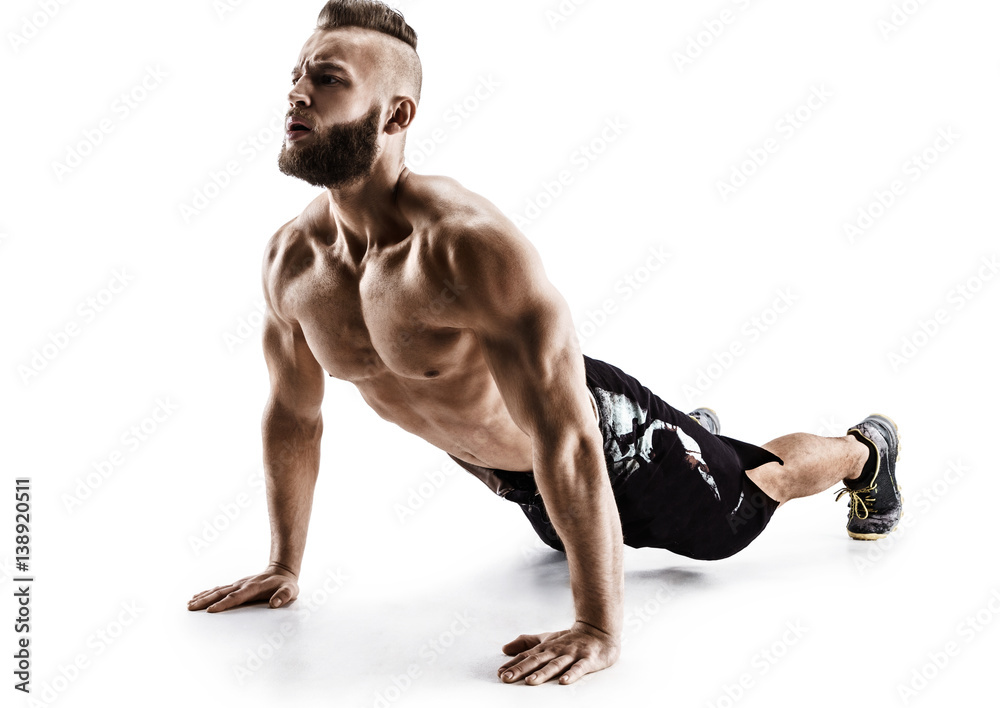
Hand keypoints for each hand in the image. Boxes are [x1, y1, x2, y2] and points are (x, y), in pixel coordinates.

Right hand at [187, 564, 298, 612]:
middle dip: (205, 600)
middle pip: (221, 593)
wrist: (282, 571)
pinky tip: (197, 596)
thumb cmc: (286, 585)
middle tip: (191, 607)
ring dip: (203, 596)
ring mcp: (238, 584)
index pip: (236, 597)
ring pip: (217, 590)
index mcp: (253, 588)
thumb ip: (283, 596)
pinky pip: (219, 589)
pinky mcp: (236, 585)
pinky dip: (207, 592)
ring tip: (189, 603)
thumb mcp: (290, 591)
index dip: (223, 604)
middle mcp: (242, 585)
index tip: (210, 611)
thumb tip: (275, 603)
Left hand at [498, 621, 620, 684]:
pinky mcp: (588, 659)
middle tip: (506, 678)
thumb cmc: (570, 639)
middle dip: (521, 669)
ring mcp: (572, 654)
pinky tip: (564, 682)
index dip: (513, 664)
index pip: (527, 656)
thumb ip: (526, 644)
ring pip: (556, 665)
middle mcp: (557, 650)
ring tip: (530, 681)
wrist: (598, 631)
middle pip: (537, 661)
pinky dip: (572, 674)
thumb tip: (505, 648)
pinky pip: (580, 668)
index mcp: (546, 648)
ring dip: (543, 673)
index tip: (500, 673)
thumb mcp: (547, 639)